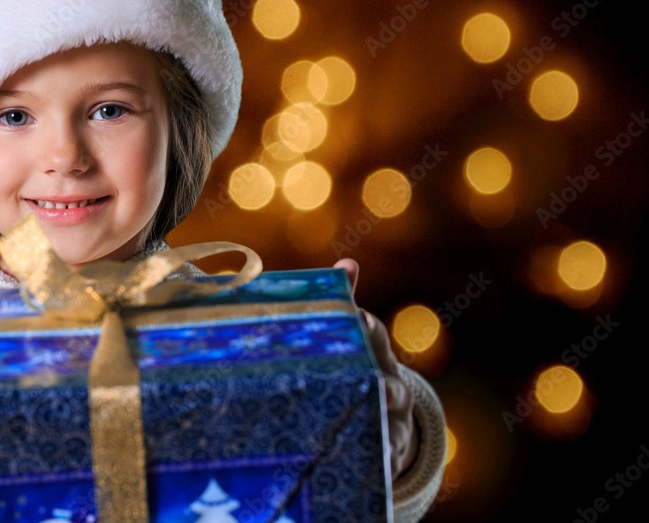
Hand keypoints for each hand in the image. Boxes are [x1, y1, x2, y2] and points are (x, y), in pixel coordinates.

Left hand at [333, 258, 417, 479]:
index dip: (369, 329)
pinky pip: (383, 463)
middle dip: (388, 387)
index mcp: (376, 357)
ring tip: (376, 438)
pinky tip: (364, 474)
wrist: (379, 419)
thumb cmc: (356, 368)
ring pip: (392, 432)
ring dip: (385, 433)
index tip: (358, 319)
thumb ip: (345, 301)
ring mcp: (392, 424)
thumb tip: (348, 264)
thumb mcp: (352, 340)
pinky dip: (380, 469)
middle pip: (392, 387)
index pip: (375, 338)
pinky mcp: (384, 455)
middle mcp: (391, 390)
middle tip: (381, 389)